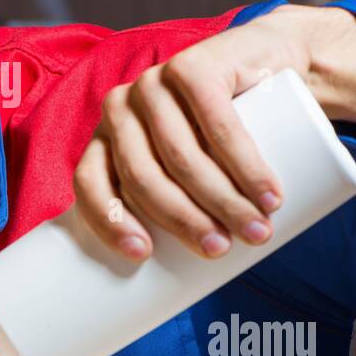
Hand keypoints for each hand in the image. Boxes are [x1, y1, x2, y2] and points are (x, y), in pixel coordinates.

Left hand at [73, 4, 355, 259]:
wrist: (266, 67)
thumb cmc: (220, 138)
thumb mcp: (187, 168)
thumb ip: (174, 207)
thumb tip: (169, 289)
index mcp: (106, 139)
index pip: (89, 183)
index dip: (110, 221)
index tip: (144, 257)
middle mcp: (121, 108)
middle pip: (141, 175)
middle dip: (184, 221)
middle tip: (222, 252)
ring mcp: (155, 82)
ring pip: (181, 155)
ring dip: (222, 200)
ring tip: (257, 231)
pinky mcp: (195, 65)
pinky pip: (218, 123)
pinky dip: (246, 164)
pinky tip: (265, 191)